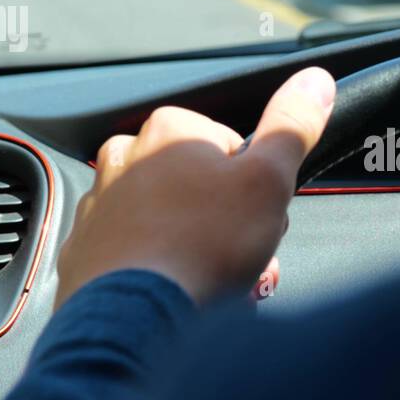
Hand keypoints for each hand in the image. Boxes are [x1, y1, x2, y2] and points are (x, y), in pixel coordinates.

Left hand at [55, 67, 335, 308]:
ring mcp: (100, 202)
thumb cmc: (203, 247)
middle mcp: (125, 156)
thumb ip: (292, 126)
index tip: (255, 214)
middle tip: (237, 251)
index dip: (252, 185)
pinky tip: (172, 287)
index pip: (230, 146)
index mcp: (170, 129)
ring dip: (192, 242)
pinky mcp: (85, 247)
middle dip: (223, 217)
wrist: (136, 317)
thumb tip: (314, 82)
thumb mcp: (268, 180)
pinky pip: (133, 249)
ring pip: (166, 217)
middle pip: (198, 182)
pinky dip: (154, 265)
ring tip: (208, 277)